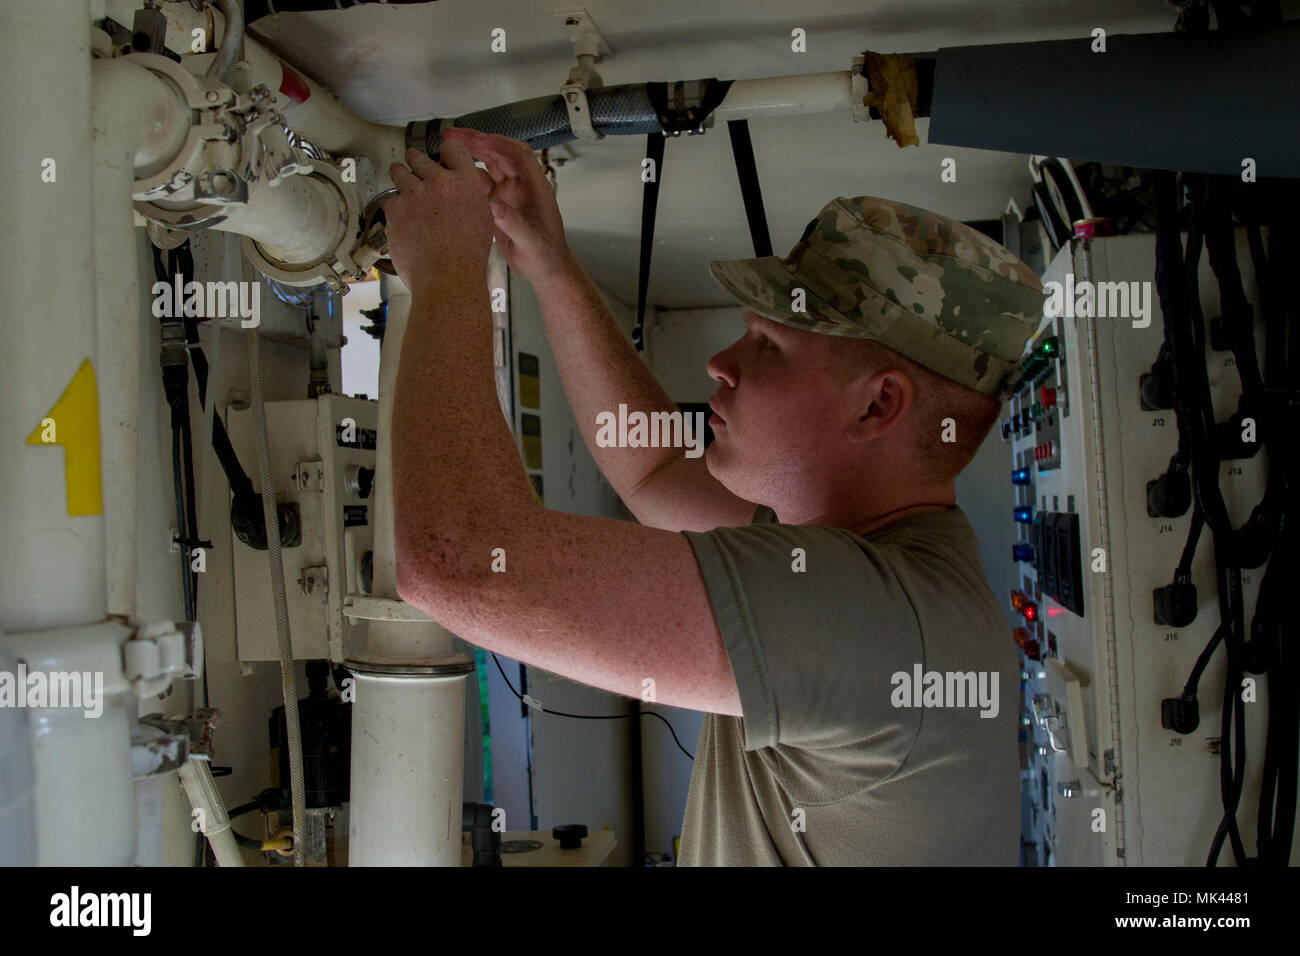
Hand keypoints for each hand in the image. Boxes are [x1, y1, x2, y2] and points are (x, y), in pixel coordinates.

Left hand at [384, 144, 493, 296]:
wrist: (447, 279)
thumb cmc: (467, 258)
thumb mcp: (483, 220)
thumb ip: (471, 198)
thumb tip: (463, 191)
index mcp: (467, 183)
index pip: (453, 148)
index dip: (445, 152)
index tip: (440, 156)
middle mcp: (440, 182)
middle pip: (420, 157)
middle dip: (415, 161)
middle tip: (413, 164)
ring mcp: (415, 193)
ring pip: (400, 173)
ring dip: (400, 175)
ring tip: (400, 178)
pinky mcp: (395, 208)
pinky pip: (390, 201)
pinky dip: (394, 209)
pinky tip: (402, 220)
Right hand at [442, 127, 576, 286]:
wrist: (545, 270)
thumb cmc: (545, 258)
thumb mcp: (532, 244)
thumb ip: (514, 225)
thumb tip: (493, 206)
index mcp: (536, 188)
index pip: (519, 155)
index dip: (498, 144)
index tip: (477, 141)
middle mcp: (522, 185)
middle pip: (500, 153)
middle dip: (478, 141)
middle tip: (452, 134)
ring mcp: (509, 193)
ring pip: (489, 164)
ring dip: (470, 152)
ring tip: (447, 145)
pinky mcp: (497, 203)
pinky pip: (481, 182)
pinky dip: (466, 174)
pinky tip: (450, 172)